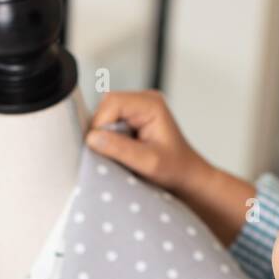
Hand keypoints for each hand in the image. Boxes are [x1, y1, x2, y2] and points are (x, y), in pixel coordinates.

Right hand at [86, 90, 256, 248]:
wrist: (186, 177)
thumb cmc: (175, 170)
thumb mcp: (148, 163)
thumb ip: (120, 149)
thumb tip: (91, 138)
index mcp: (151, 104)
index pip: (112, 102)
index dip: (100, 124)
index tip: (99, 148)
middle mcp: (143, 100)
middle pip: (106, 107)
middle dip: (101, 131)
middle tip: (108, 155)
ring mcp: (136, 109)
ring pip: (104, 116)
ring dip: (104, 137)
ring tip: (117, 156)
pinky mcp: (131, 120)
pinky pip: (108, 125)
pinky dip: (108, 140)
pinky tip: (119, 153)